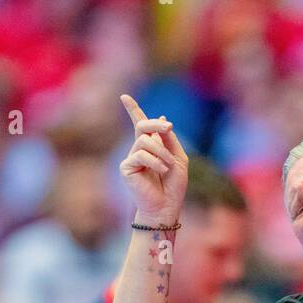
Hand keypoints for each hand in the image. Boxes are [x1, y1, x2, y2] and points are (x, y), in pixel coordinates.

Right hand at [119, 94, 188, 225]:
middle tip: (168, 127)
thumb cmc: (174, 186)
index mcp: (152, 146)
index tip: (124, 96)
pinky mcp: (126, 167)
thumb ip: (169, 139)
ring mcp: (132, 158)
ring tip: (167, 167)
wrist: (167, 206)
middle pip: (142, 126)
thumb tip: (162, 119)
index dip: (133, 110)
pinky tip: (161, 172)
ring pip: (144, 140)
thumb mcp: (178, 158)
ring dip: (161, 152)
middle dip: (155, 124)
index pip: (140, 124)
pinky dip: (155, 162)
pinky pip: (141, 155)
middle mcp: (139, 150)